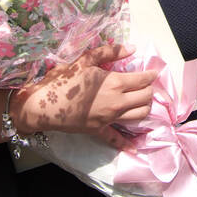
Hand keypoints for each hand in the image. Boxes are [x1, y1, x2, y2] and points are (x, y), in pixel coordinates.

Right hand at [11, 43, 159, 148]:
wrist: (42, 105)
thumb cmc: (62, 80)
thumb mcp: (85, 60)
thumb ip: (110, 52)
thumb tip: (132, 48)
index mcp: (114, 83)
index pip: (143, 80)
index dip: (151, 75)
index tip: (154, 73)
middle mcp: (116, 102)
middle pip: (145, 98)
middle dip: (149, 90)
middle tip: (146, 85)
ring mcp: (109, 119)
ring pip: (139, 115)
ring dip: (145, 108)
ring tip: (142, 101)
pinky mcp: (99, 130)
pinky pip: (116, 139)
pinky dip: (127, 144)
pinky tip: (135, 148)